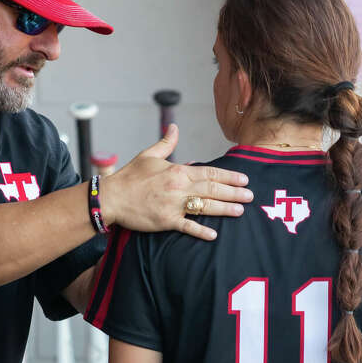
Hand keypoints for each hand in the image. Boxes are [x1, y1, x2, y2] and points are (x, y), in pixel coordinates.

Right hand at [99, 124, 251, 240]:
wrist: (111, 197)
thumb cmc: (129, 176)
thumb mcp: (148, 155)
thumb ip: (166, 143)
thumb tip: (174, 127)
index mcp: (177, 171)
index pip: (210, 173)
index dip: (229, 176)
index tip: (244, 179)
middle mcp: (179, 187)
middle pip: (213, 190)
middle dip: (234, 193)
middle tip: (250, 196)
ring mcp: (173, 205)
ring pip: (205, 207)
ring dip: (224, 209)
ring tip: (240, 211)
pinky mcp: (166, 221)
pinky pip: (188, 226)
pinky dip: (201, 231)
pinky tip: (214, 234)